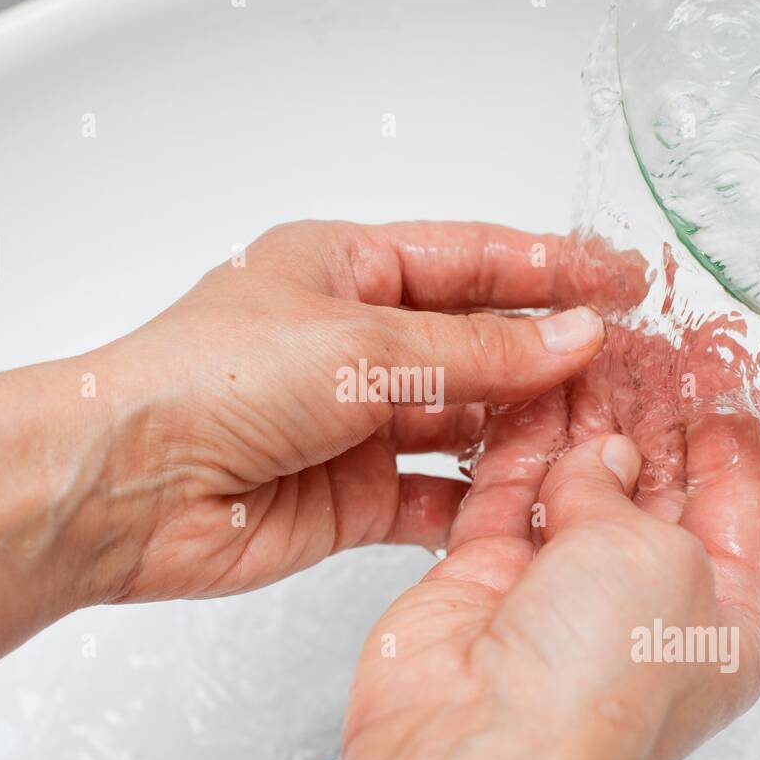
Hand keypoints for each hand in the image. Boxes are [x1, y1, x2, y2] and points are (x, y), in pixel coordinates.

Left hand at [81, 221, 607, 603]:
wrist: (128, 487)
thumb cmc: (210, 380)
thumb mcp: (361, 345)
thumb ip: (475, 351)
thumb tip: (572, 336)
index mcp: (344, 269)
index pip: (470, 259)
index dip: (549, 268)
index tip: (622, 279)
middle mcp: (353, 342)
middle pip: (475, 342)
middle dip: (550, 353)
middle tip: (631, 365)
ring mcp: (354, 421)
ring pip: (464, 419)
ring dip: (525, 427)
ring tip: (599, 431)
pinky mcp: (350, 494)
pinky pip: (435, 495)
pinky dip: (479, 499)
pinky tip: (529, 498)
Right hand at [313, 341, 759, 759]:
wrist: (477, 739)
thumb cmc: (591, 694)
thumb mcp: (658, 558)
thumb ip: (629, 487)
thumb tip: (599, 457)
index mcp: (718, 626)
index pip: (736, 511)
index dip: (727, 436)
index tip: (716, 376)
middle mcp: (637, 612)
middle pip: (651, 489)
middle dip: (648, 414)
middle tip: (644, 350)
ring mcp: (558, 596)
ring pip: (575, 482)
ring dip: (582, 416)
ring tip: (587, 349)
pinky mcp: (484, 580)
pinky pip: (506, 491)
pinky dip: (520, 439)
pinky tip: (532, 389)